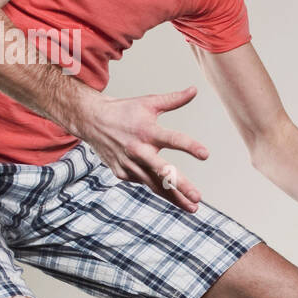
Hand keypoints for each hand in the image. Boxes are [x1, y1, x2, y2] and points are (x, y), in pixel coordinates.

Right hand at [77, 86, 209, 211]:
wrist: (91, 121)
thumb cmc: (124, 111)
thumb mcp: (148, 103)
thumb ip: (173, 100)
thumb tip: (195, 90)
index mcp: (147, 131)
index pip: (172, 139)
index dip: (189, 146)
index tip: (206, 154)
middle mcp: (138, 150)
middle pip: (162, 171)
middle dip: (180, 186)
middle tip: (198, 198)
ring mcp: (129, 164)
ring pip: (154, 185)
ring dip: (174, 198)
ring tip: (193, 208)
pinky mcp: (122, 173)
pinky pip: (144, 183)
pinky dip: (158, 189)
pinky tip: (173, 196)